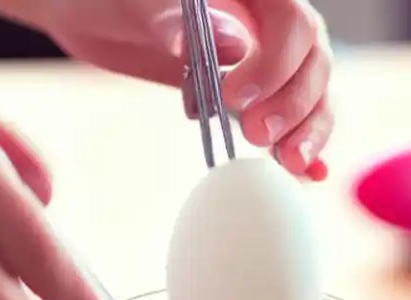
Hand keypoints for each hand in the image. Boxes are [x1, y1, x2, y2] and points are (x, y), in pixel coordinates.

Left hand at [0, 0, 333, 179]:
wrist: (96, 15)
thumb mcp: (137, 7)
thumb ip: (177, 21)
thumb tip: (235, 45)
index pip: (294, 22)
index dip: (276, 63)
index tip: (236, 98)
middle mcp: (273, 20)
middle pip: (314, 61)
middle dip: (294, 104)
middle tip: (256, 136)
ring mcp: (273, 56)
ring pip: (314, 92)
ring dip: (308, 131)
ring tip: (291, 165)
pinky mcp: (263, 91)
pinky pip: (295, 116)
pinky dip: (305, 143)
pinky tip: (313, 173)